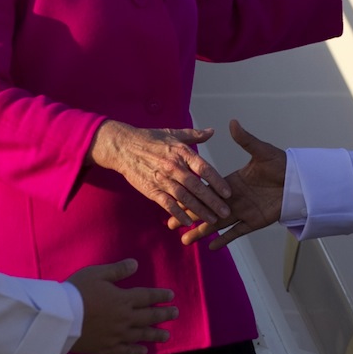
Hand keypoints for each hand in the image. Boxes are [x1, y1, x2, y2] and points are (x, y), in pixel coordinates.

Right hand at [67, 258, 176, 353]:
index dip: (160, 295)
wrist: (62, 318)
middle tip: (175, 314)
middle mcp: (124, 318)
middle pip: (149, 316)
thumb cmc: (77, 291)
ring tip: (167, 335)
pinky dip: (137, 351)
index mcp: (123, 299)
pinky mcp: (107, 347)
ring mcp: (117, 335)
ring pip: (141, 335)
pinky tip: (144, 351)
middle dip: (164, 314)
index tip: (171, 296)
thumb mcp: (97, 274)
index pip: (147, 296)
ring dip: (155, 334)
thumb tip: (135, 263)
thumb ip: (117, 270)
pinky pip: (126, 350)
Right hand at [88, 120, 230, 226]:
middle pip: (196, 187)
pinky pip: (167, 204)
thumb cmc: (150, 139)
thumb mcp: (173, 133)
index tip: (228, 193)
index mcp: (181, 152)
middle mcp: (173, 166)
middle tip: (226, 212)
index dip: (217, 181)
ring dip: (199, 210)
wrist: (123, 147)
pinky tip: (188, 222)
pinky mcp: (151, 190)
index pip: (204, 168)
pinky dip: (178, 213)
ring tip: (212, 220)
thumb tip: (212, 131)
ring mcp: (162, 179)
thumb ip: (194, 135)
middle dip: (212, 201)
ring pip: (184, 198)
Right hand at [169, 119, 285, 248]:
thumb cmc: (281, 164)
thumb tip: (233, 122)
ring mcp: (242, 212)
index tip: (174, 197)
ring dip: (201, 232)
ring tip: (185, 241)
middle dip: (188, 216)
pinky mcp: (253, 222)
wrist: (300, 181)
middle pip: (205, 209)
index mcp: (231, 181)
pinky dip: (224, 240)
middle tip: (170, 225)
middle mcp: (233, 198)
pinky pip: (236, 233)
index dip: (190, 194)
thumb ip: (245, 140)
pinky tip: (210, 247)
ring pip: (216, 224)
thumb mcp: (261, 151)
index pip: (206, 189)